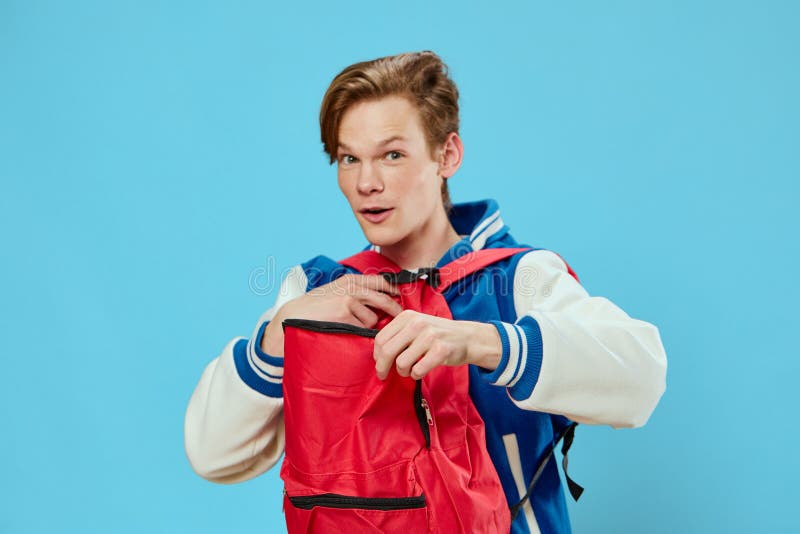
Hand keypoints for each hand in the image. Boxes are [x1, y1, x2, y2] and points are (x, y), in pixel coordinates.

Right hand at [260, 274, 402, 356]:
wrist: (295, 315)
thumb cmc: (317, 305)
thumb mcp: (336, 290)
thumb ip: (357, 291)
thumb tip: (381, 300)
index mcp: (351, 280)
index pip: (381, 281)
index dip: (394, 290)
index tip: (402, 297)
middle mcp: (352, 288)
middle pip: (384, 300)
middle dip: (395, 310)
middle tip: (400, 317)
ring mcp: (349, 301)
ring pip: (372, 319)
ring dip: (366, 325)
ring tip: (349, 325)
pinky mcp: (345, 315)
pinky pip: (362, 329)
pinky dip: (357, 332)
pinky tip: (344, 329)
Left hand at [373, 310, 502, 379]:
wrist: (467, 337)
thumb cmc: (438, 335)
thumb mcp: (417, 325)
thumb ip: (398, 334)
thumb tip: (377, 354)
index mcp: (408, 316)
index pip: (381, 338)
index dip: (376, 355)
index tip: (379, 363)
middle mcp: (417, 324)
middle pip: (387, 351)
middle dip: (382, 367)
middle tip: (384, 375)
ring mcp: (430, 336)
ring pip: (401, 363)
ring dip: (403, 372)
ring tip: (410, 370)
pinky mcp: (441, 350)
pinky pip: (417, 370)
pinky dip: (416, 375)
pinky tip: (420, 371)